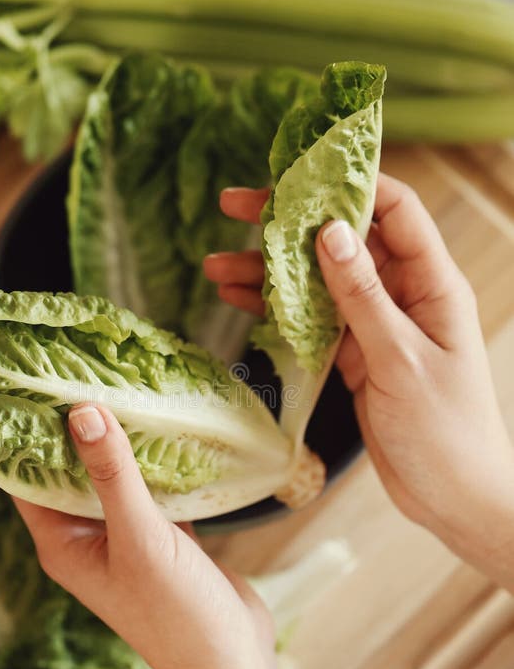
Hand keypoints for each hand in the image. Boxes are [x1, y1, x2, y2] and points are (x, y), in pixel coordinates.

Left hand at [16, 405, 303, 668]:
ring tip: (121, 385)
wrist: (232, 665)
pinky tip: (168, 424)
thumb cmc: (176, 613)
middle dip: (75, 427)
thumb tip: (80, 411)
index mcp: (63, 544)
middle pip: (70, 471)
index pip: (26, 478)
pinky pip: (151, 487)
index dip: (22, 433)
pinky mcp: (164, 535)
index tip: (25, 385)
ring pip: (113, 477)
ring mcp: (127, 536)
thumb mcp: (140, 538)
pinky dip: (156, 461)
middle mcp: (88, 538)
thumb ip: (112, 475)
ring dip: (118, 441)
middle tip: (81, 370)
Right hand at [205, 176, 513, 588]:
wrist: (452, 496)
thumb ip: (364, 297)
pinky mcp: (355, 355)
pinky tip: (239, 300)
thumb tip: (331, 232)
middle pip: (343, 240)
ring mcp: (376, 324)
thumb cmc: (446, 431)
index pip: (394, 210)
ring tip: (215, 266)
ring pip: (318, 282)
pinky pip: (312, 320)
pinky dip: (277, 310)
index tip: (298, 172)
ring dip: (269, 272)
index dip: (349, 182)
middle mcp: (403, 294)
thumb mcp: (402, 360)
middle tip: (234, 207)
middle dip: (290, 223)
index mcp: (432, 284)